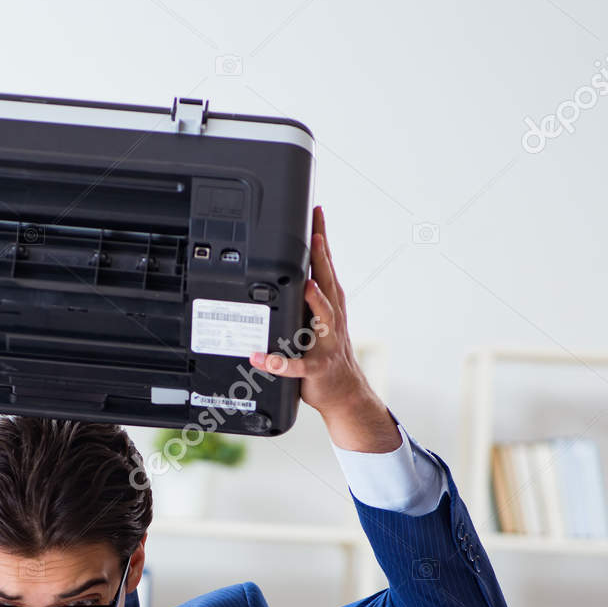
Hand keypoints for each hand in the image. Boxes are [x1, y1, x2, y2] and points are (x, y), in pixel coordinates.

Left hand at [248, 206, 399, 451]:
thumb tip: (295, 268)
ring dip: (315, 302)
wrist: (345, 394)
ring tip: (307, 284)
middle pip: (328, 283)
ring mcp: (326, 344)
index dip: (321, 239)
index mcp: (330, 307)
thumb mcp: (320, 321)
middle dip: (322, 259)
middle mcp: (332, 321)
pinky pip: (295, 365)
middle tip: (316, 235)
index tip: (316, 212)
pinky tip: (262, 357)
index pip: (326, 266)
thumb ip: (308, 297)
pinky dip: (278, 362)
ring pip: (323, 319)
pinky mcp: (315, 368)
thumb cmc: (328, 355)